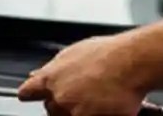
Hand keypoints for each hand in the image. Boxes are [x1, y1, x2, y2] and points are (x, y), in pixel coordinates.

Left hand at [17, 34, 146, 115]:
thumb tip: (36, 74)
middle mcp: (59, 95)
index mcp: (52, 76)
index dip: (33, 94)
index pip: (28, 92)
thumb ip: (55, 67)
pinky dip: (99, 113)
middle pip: (51, 108)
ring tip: (103, 98)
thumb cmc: (112, 53)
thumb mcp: (77, 51)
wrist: (134, 62)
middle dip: (65, 103)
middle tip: (86, 94)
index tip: (33, 95)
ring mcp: (72, 111)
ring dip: (83, 109)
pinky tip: (110, 106)